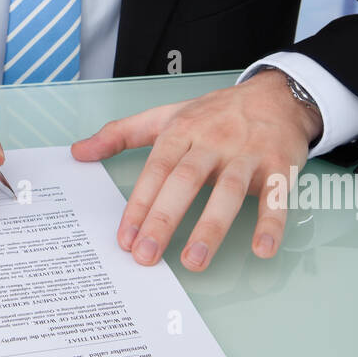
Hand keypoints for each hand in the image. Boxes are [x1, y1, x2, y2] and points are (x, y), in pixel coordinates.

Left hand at [70, 68, 322, 270]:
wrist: (276, 95)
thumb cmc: (216, 113)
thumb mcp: (166, 116)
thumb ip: (121, 134)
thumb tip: (78, 152)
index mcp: (182, 131)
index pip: (156, 170)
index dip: (139, 204)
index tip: (125, 238)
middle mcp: (212, 142)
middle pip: (185, 181)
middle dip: (164, 219)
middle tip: (146, 255)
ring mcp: (247, 154)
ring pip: (228, 191)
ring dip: (211, 227)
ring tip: (194, 261)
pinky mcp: (279, 166)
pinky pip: (276, 197)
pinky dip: (271, 223)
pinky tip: (261, 250)